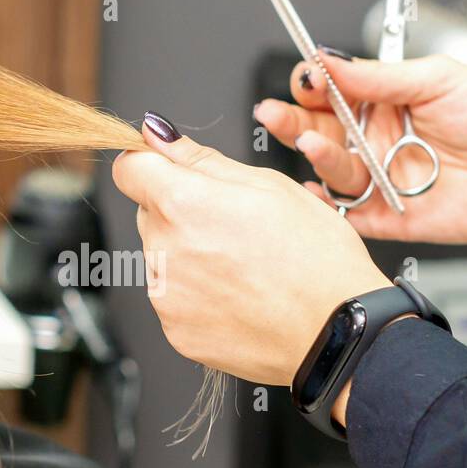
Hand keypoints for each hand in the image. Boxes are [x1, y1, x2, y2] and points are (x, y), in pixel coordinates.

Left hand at [112, 119, 390, 388]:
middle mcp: (165, 250)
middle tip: (233, 225)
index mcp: (184, 203)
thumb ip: (202, 160)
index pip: (129, 168)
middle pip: (149, 214)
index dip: (150, 164)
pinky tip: (238, 295)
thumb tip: (159, 136)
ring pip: (162, 258)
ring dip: (189, 255)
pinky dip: (198, 295)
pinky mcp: (176, 331)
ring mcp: (167, 296)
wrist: (336, 331)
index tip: (171, 171)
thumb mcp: (269, 186)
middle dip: (180, 212)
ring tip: (243, 266)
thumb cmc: (316, 259)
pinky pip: (174, 299)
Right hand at [255, 52, 466, 244]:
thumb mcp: (438, 79)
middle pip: (319, 130)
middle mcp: (375, 140)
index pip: (332, 93)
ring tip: (315, 143)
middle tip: (273, 111)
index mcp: (383, 103)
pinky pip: (347, 214)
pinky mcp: (386, 215)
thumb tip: (330, 61)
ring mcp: (379, 178)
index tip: (307, 78)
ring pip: (331, 170)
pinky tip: (316, 191)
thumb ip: (378, 75)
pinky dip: (327, 206)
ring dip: (316, 156)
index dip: (313, 85)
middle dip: (293, 120)